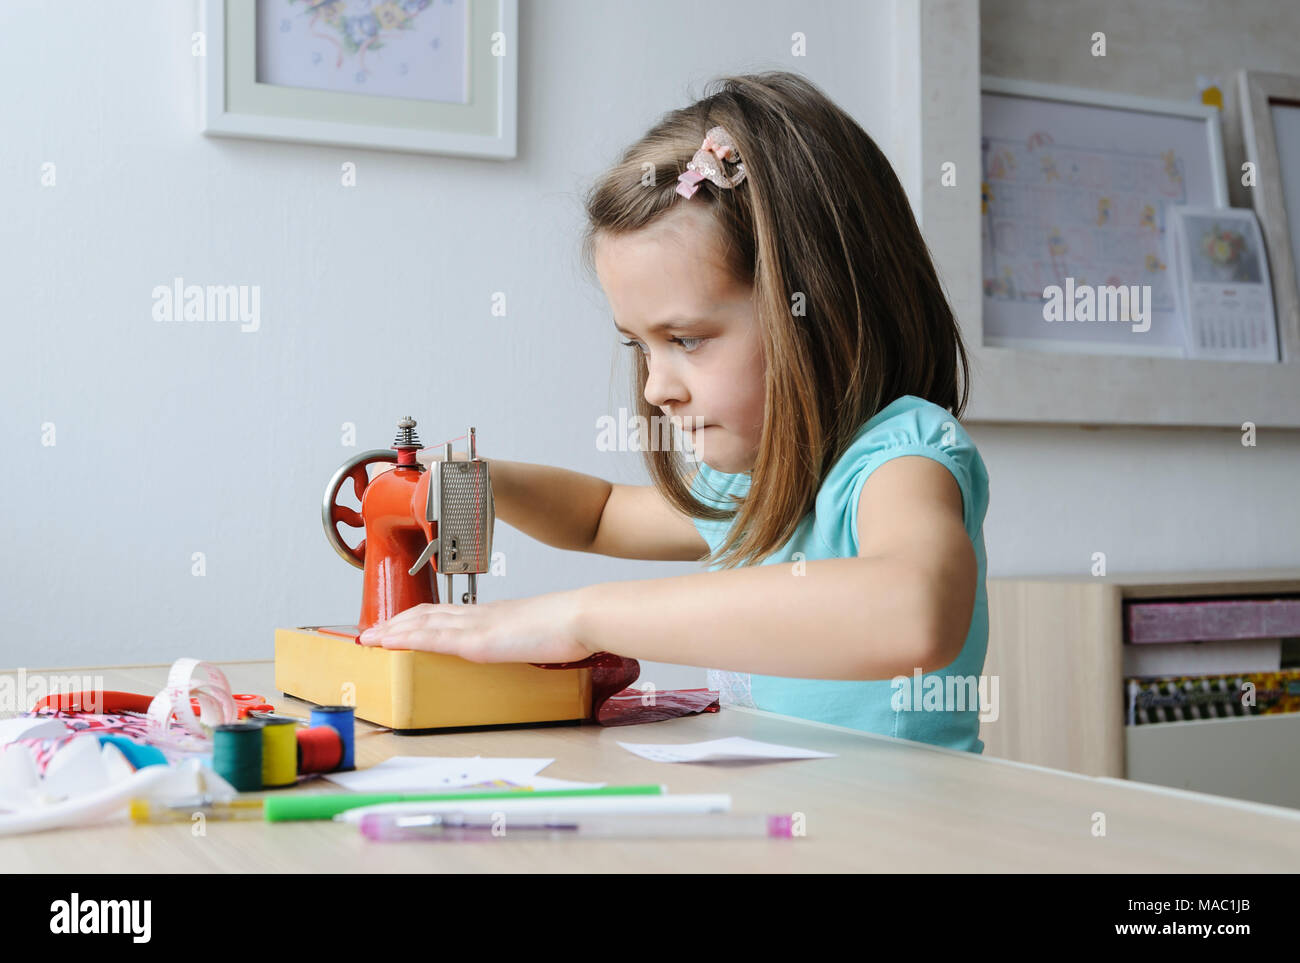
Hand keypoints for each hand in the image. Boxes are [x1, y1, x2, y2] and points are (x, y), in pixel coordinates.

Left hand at [357, 590, 590, 663]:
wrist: (582, 616)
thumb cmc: (572, 625)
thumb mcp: (543, 631)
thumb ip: (528, 637)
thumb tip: (528, 645)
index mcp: (495, 613)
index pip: (448, 612)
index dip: (420, 616)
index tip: (401, 622)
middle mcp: (480, 614)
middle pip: (427, 614)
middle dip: (397, 622)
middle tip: (372, 632)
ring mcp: (477, 626)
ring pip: (423, 623)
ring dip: (392, 629)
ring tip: (369, 638)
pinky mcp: (478, 641)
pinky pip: (432, 638)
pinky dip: (405, 639)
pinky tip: (388, 642)